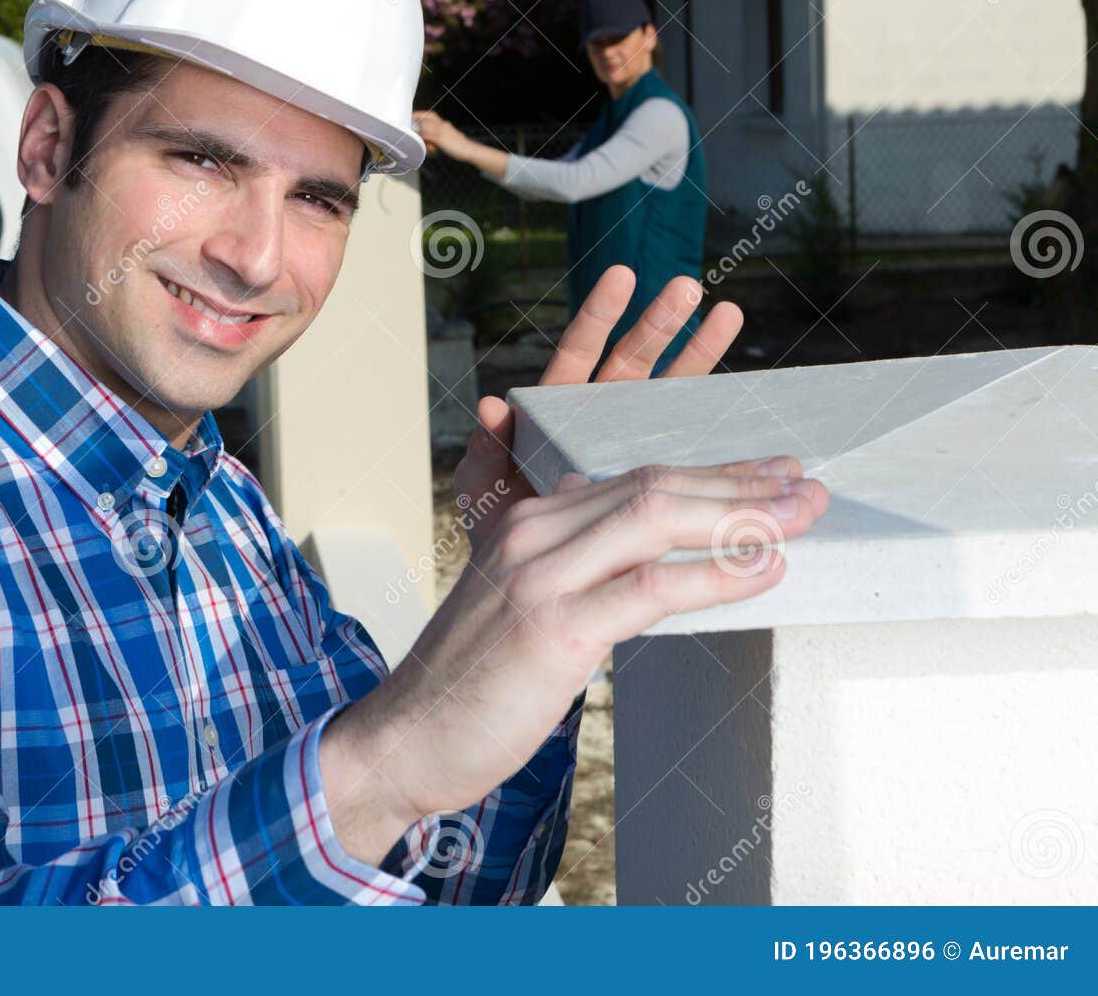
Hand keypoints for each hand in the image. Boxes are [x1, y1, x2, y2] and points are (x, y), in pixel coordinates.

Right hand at [322, 455, 827, 862]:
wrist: (404, 737)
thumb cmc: (464, 678)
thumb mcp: (507, 596)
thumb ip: (557, 555)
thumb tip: (605, 518)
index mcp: (524, 520)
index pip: (634, 479)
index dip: (710, 474)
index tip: (768, 476)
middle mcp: (532, 533)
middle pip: (654, 488)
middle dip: (740, 484)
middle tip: (806, 488)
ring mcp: (540, 577)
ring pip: (657, 521)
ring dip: (742, 516)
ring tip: (802, 519)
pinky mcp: (554, 628)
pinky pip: (652, 587)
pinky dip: (716, 574)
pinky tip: (763, 571)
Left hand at [412, 109, 468, 157]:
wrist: (468, 149)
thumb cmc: (460, 146)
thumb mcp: (450, 138)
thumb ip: (440, 137)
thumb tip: (432, 142)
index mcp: (445, 124)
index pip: (432, 115)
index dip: (422, 114)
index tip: (414, 115)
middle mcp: (442, 125)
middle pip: (426, 118)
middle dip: (416, 119)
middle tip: (409, 122)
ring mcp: (441, 131)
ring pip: (425, 126)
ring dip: (417, 129)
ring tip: (412, 133)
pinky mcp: (440, 138)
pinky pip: (427, 135)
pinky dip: (421, 137)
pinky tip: (417, 139)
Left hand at [453, 266, 743, 557]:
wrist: (529, 587)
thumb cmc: (501, 532)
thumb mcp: (485, 493)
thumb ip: (486, 453)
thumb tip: (488, 407)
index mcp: (555, 412)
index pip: (579, 354)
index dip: (598, 317)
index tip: (620, 278)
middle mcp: (596, 418)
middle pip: (631, 361)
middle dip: (658, 324)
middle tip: (686, 288)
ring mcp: (628, 441)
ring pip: (667, 390)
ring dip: (697, 353)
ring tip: (728, 315)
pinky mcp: (653, 473)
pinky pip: (689, 439)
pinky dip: (715, 417)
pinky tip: (748, 396)